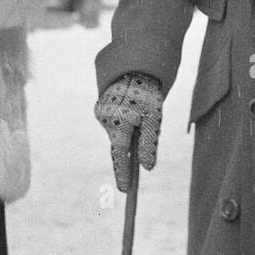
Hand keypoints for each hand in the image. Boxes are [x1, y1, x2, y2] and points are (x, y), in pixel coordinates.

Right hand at [95, 72, 163, 191]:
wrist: (135, 64)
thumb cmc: (147, 91)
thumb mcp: (154, 118)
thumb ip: (149, 144)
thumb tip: (147, 167)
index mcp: (118, 124)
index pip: (120, 156)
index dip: (123, 174)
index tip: (124, 190)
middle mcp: (105, 120)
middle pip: (121, 144)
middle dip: (133, 144)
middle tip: (148, 126)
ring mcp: (100, 113)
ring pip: (119, 132)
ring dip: (131, 130)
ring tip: (144, 110)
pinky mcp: (100, 107)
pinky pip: (115, 122)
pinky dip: (125, 122)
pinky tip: (134, 107)